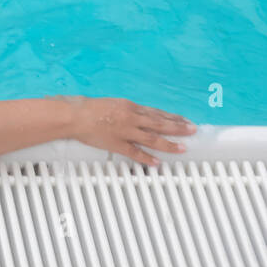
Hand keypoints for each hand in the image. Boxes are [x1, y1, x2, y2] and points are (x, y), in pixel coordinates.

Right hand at [66, 97, 194, 165]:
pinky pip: (135, 152)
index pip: (157, 113)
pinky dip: (147, 158)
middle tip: (193, 130)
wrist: (74, 115)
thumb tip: (141, 116)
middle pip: (160, 124)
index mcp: (130, 106)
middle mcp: (131, 118)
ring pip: (152, 138)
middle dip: (178, 128)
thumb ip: (128, 110)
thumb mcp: (113, 104)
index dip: (172, 117)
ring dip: (169, 144)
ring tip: (182, 148)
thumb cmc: (90, 108)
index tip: (184, 120)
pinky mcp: (117, 143)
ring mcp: (125, 131)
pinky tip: (158, 162)